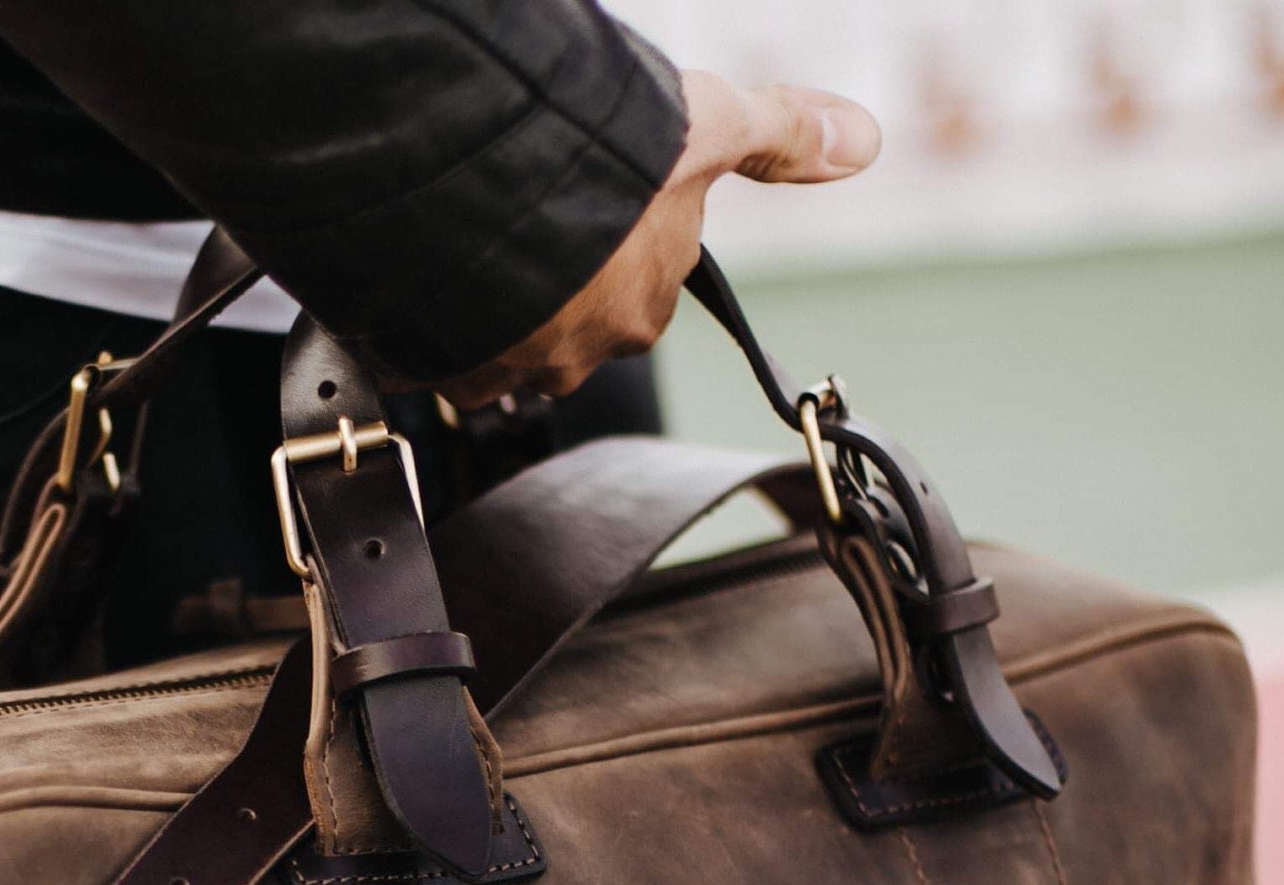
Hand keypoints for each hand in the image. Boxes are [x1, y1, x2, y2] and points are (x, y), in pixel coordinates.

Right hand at [432, 70, 879, 405]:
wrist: (482, 174)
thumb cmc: (600, 153)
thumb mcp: (706, 123)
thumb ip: (779, 134)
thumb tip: (866, 142)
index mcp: (642, 305)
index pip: (630, 287)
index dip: (605, 238)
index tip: (579, 198)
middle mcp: (578, 352)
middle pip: (559, 328)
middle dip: (539, 285)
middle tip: (515, 214)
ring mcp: (500, 362)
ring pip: (490, 349)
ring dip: (478, 307)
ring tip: (461, 244)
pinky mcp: (431, 362)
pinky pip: (424, 355)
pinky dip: (422, 324)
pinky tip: (416, 273)